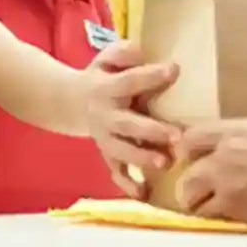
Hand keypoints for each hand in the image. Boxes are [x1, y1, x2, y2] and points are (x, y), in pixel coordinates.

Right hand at [80, 40, 180, 197]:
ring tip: (165, 163)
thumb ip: (123, 53)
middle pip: (127, 124)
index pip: (129, 81)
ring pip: (122, 152)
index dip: (150, 76)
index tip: (174, 70)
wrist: (70, 101)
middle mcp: (106, 116)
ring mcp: (106, 138)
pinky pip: (116, 172)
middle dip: (151, 131)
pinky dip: (128, 184)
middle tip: (176, 135)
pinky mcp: (108, 154)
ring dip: (142, 158)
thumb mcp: (106, 58)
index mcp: (106, 88)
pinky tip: (144, 194)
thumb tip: (142, 52)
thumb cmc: (100, 76)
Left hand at [175, 80, 246, 229]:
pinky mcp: (234, 210)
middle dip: (191, 180)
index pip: (194, 136)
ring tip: (209, 208)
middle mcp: (225, 155)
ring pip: (191, 195)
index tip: (198, 157)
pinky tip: (224, 221)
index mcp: (240, 131)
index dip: (192, 149)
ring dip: (197, 202)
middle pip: (187, 168)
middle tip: (203, 189)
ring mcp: (226, 184)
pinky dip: (211, 220)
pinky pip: (208, 217)